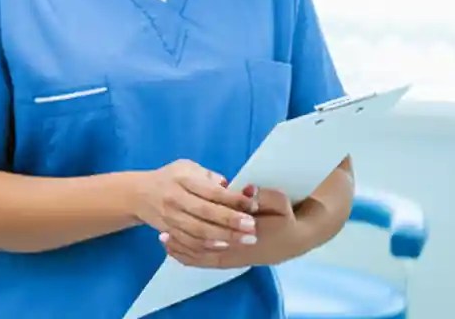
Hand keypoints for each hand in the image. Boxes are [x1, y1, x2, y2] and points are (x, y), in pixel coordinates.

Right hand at [134, 160, 258, 258]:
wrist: (138, 194)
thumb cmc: (170, 178)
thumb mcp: (187, 167)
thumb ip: (209, 177)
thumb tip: (230, 188)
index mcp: (182, 179)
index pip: (211, 191)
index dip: (233, 199)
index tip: (253, 205)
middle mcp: (175, 198)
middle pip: (205, 213)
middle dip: (231, 221)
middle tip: (253, 227)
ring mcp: (170, 217)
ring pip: (198, 231)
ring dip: (224, 237)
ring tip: (245, 240)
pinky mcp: (169, 231)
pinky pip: (189, 242)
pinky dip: (207, 247)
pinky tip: (224, 247)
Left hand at [162, 187, 305, 268]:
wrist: (291, 241)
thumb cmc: (283, 217)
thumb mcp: (280, 202)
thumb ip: (263, 195)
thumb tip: (246, 190)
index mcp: (250, 229)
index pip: (219, 221)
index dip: (202, 213)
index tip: (181, 202)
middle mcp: (237, 247)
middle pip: (206, 240)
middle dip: (184, 231)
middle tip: (165, 221)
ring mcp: (232, 257)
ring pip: (202, 255)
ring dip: (181, 246)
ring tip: (162, 236)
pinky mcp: (228, 261)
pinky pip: (203, 263)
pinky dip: (186, 257)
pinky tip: (171, 248)